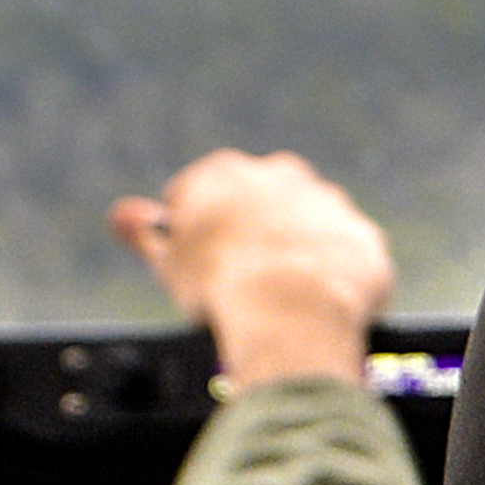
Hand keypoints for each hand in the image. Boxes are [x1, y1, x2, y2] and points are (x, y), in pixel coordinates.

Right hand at [110, 149, 392, 386]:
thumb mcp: (168, 262)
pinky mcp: (363, 238)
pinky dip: (337, 280)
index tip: (202, 267)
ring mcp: (327, 203)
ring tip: (286, 300)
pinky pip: (347, 259)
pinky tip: (321, 307)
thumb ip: (143, 232)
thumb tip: (121, 215)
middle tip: (246, 283)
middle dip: (255, 236)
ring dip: (300, 255)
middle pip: (261, 205)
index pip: (202, 197)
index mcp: (223, 173)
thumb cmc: (220, 288)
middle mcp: (280, 174)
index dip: (200, 236)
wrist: (291, 311)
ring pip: (308, 229)